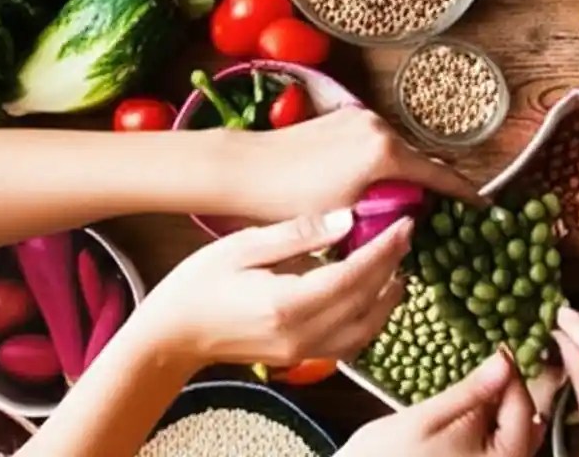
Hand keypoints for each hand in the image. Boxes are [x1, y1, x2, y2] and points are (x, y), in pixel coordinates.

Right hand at [134, 211, 410, 366]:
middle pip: (366, 301)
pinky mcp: (301, 358)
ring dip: (389, 297)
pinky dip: (372, 319)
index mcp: (288, 302)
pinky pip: (351, 343)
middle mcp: (302, 333)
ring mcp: (303, 351)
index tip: (405, 224)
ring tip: (397, 264)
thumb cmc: (199, 283)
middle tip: (406, 234)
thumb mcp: (244, 245)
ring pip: (367, 329)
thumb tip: (347, 220)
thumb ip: (299, 234)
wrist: (172, 335)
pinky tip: (374, 295)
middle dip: (393, 266)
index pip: (354, 275)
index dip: (385, 249)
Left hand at [231, 106, 483, 221]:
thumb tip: (406, 224)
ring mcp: (359, 117)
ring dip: (403, 176)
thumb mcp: (344, 219)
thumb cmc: (288, 199)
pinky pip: (377, 144)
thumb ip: (384, 219)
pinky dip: (383, 165)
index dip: (464, 194)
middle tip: (439, 215)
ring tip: (402, 205)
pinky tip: (372, 187)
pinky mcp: (342, 117)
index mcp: (385, 152)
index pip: (439, 176)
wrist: (241, 169)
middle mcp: (378, 127)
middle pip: (419, 161)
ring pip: (397, 152)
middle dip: (430, 188)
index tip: (484, 207)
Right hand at [340, 350, 546, 456]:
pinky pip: (498, 445)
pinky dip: (491, 424)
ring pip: (512, 433)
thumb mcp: (430, 417)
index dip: (512, 372)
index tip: (500, 346)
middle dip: (509, 389)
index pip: (523, 405)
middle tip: (491, 360)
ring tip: (481, 381)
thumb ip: (473, 391)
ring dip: (501, 406)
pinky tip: (474, 408)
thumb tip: (506, 360)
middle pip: (523, 420)